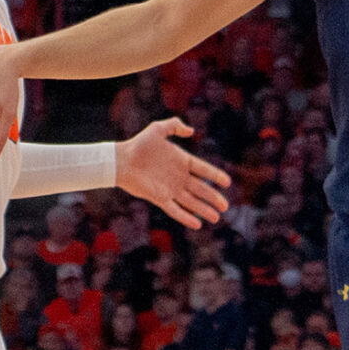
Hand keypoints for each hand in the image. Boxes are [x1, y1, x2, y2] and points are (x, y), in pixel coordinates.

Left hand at [116, 118, 230, 228]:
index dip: (215, 176)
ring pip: (191, 202)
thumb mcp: (158, 129)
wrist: (122, 160)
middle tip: (225, 207)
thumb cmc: (139, 144)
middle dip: (213, 198)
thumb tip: (191, 131)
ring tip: (216, 218)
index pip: (203, 170)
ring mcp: (170, 188)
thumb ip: (175, 125)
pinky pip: (175, 210)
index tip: (227, 182)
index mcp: (181, 161)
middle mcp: (178, 176)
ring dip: (204, 210)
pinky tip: (197, 224)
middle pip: (201, 189)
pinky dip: (186, 217)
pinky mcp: (160, 198)